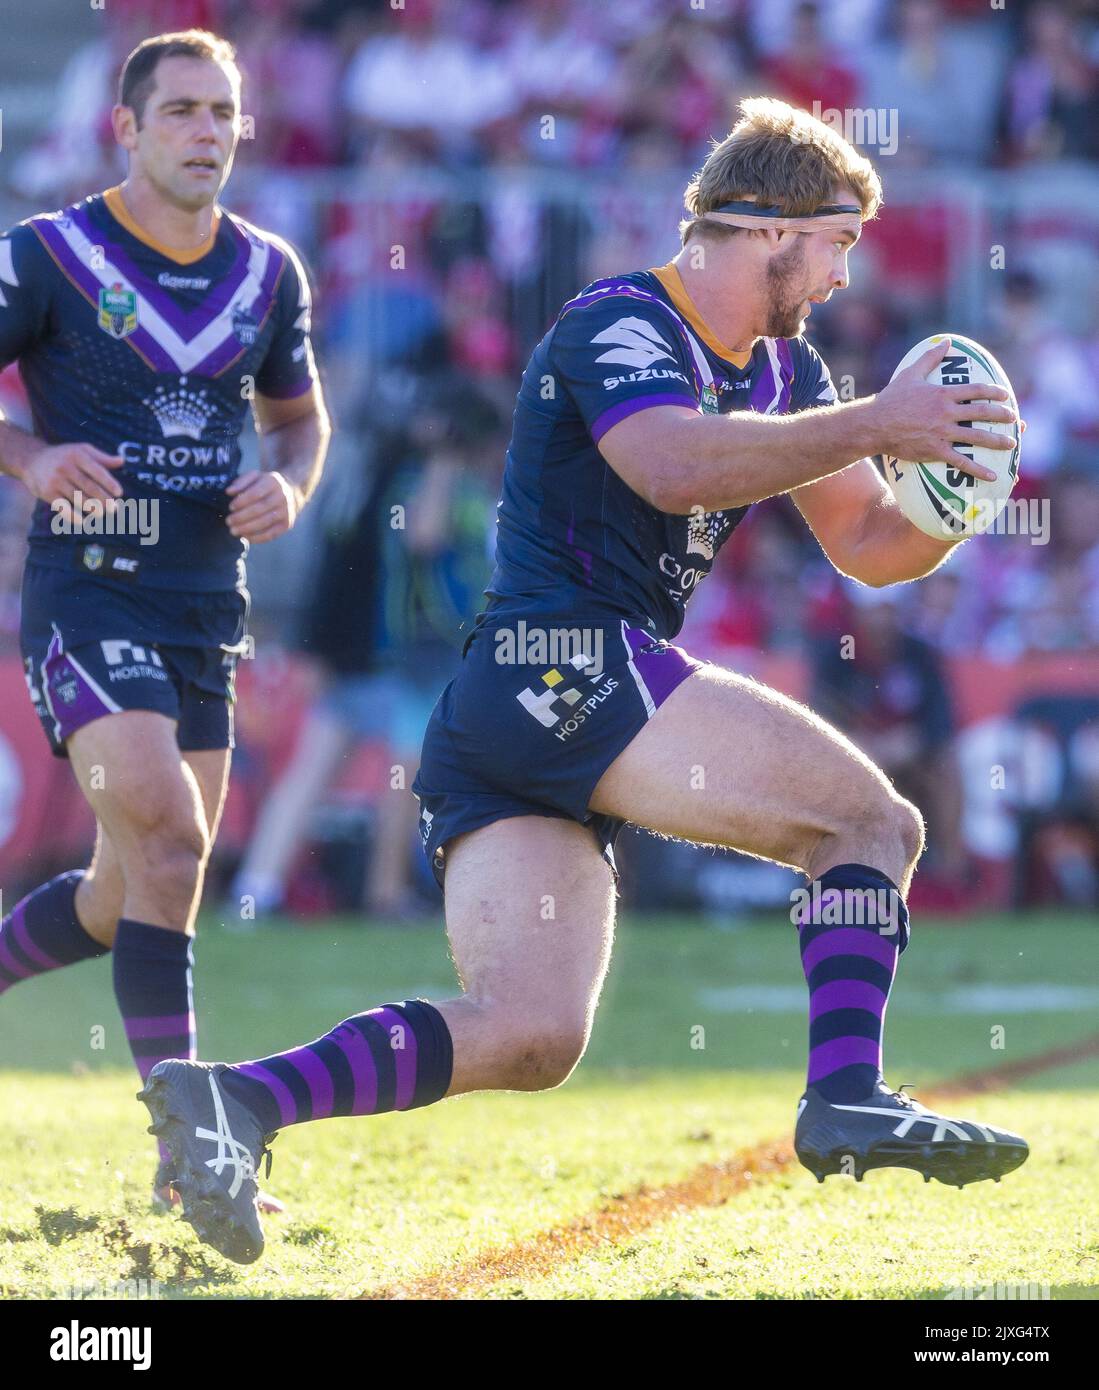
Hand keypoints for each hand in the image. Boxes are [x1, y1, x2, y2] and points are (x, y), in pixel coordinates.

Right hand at [23, 442, 123, 509]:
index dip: (109, 483)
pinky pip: (63, 507)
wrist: (32, 460)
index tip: (119, 493)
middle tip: (114, 509)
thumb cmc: (64, 456)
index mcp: (77, 455)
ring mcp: (55, 480)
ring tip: (102, 513)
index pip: (97, 471)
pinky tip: (83, 521)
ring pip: (78, 498)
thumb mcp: (81, 450)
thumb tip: (122, 461)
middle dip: (103, 499)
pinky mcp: (47, 492)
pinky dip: (73, 516)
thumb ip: (102, 458)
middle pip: (88, 486)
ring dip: (92, 508)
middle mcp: (65, 466)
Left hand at [225, 469, 299, 542]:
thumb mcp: (255, 477)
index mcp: (273, 482)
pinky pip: (271, 534)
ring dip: (247, 528)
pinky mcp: (286, 525)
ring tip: (233, 531)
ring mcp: (286, 512)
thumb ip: (241, 482)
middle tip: (228, 521)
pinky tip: (245, 537)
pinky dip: (257, 538)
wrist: (290, 493)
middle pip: (260, 508)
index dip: (242, 501)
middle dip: (242, 516)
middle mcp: (282, 497)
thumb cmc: (265, 485)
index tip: (230, 507)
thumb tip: (229, 492)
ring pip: (265, 522)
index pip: (255, 493)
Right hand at [873, 339, 1017, 478]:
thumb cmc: (891, 399)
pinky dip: (978, 469)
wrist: (875, 424)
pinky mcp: (935, 450)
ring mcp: (942, 432)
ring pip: (977, 437)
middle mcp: (946, 412)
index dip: (994, 392)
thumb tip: (946, 342)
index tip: (1006, 396)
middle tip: (1014, 419)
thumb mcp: (911, 373)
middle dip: (1002, 416)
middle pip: (982, 413)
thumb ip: (930, 357)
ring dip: (997, 441)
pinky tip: (992, 475)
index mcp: (943, 394)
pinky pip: (961, 461)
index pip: (977, 391)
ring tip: (1010, 443)